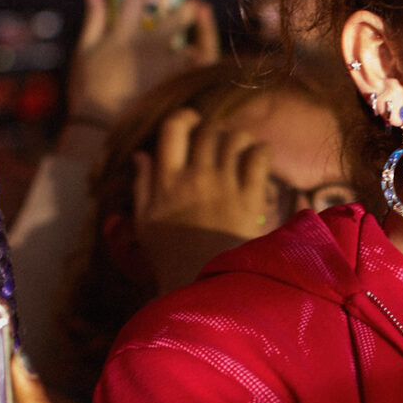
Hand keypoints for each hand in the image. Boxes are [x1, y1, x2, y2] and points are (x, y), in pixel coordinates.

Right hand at [65, 0, 218, 143]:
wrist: (98, 126)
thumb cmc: (86, 91)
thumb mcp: (84, 52)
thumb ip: (93, 21)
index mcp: (123, 34)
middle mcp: (146, 45)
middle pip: (176, 19)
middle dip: (189, 10)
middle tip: (198, 6)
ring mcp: (161, 67)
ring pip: (190, 48)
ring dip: (196, 48)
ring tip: (197, 51)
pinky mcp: (171, 87)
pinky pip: (192, 77)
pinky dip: (196, 76)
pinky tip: (199, 78)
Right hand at [131, 106, 276, 292]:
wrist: (202, 285)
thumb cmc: (171, 258)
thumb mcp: (145, 223)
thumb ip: (142, 186)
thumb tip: (141, 156)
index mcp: (167, 181)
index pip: (172, 129)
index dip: (184, 117)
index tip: (192, 119)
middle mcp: (195, 177)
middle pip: (207, 131)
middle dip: (215, 131)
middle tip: (221, 144)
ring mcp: (224, 185)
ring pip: (235, 138)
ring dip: (239, 138)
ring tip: (241, 150)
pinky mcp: (250, 198)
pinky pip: (259, 158)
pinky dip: (261, 151)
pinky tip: (260, 160)